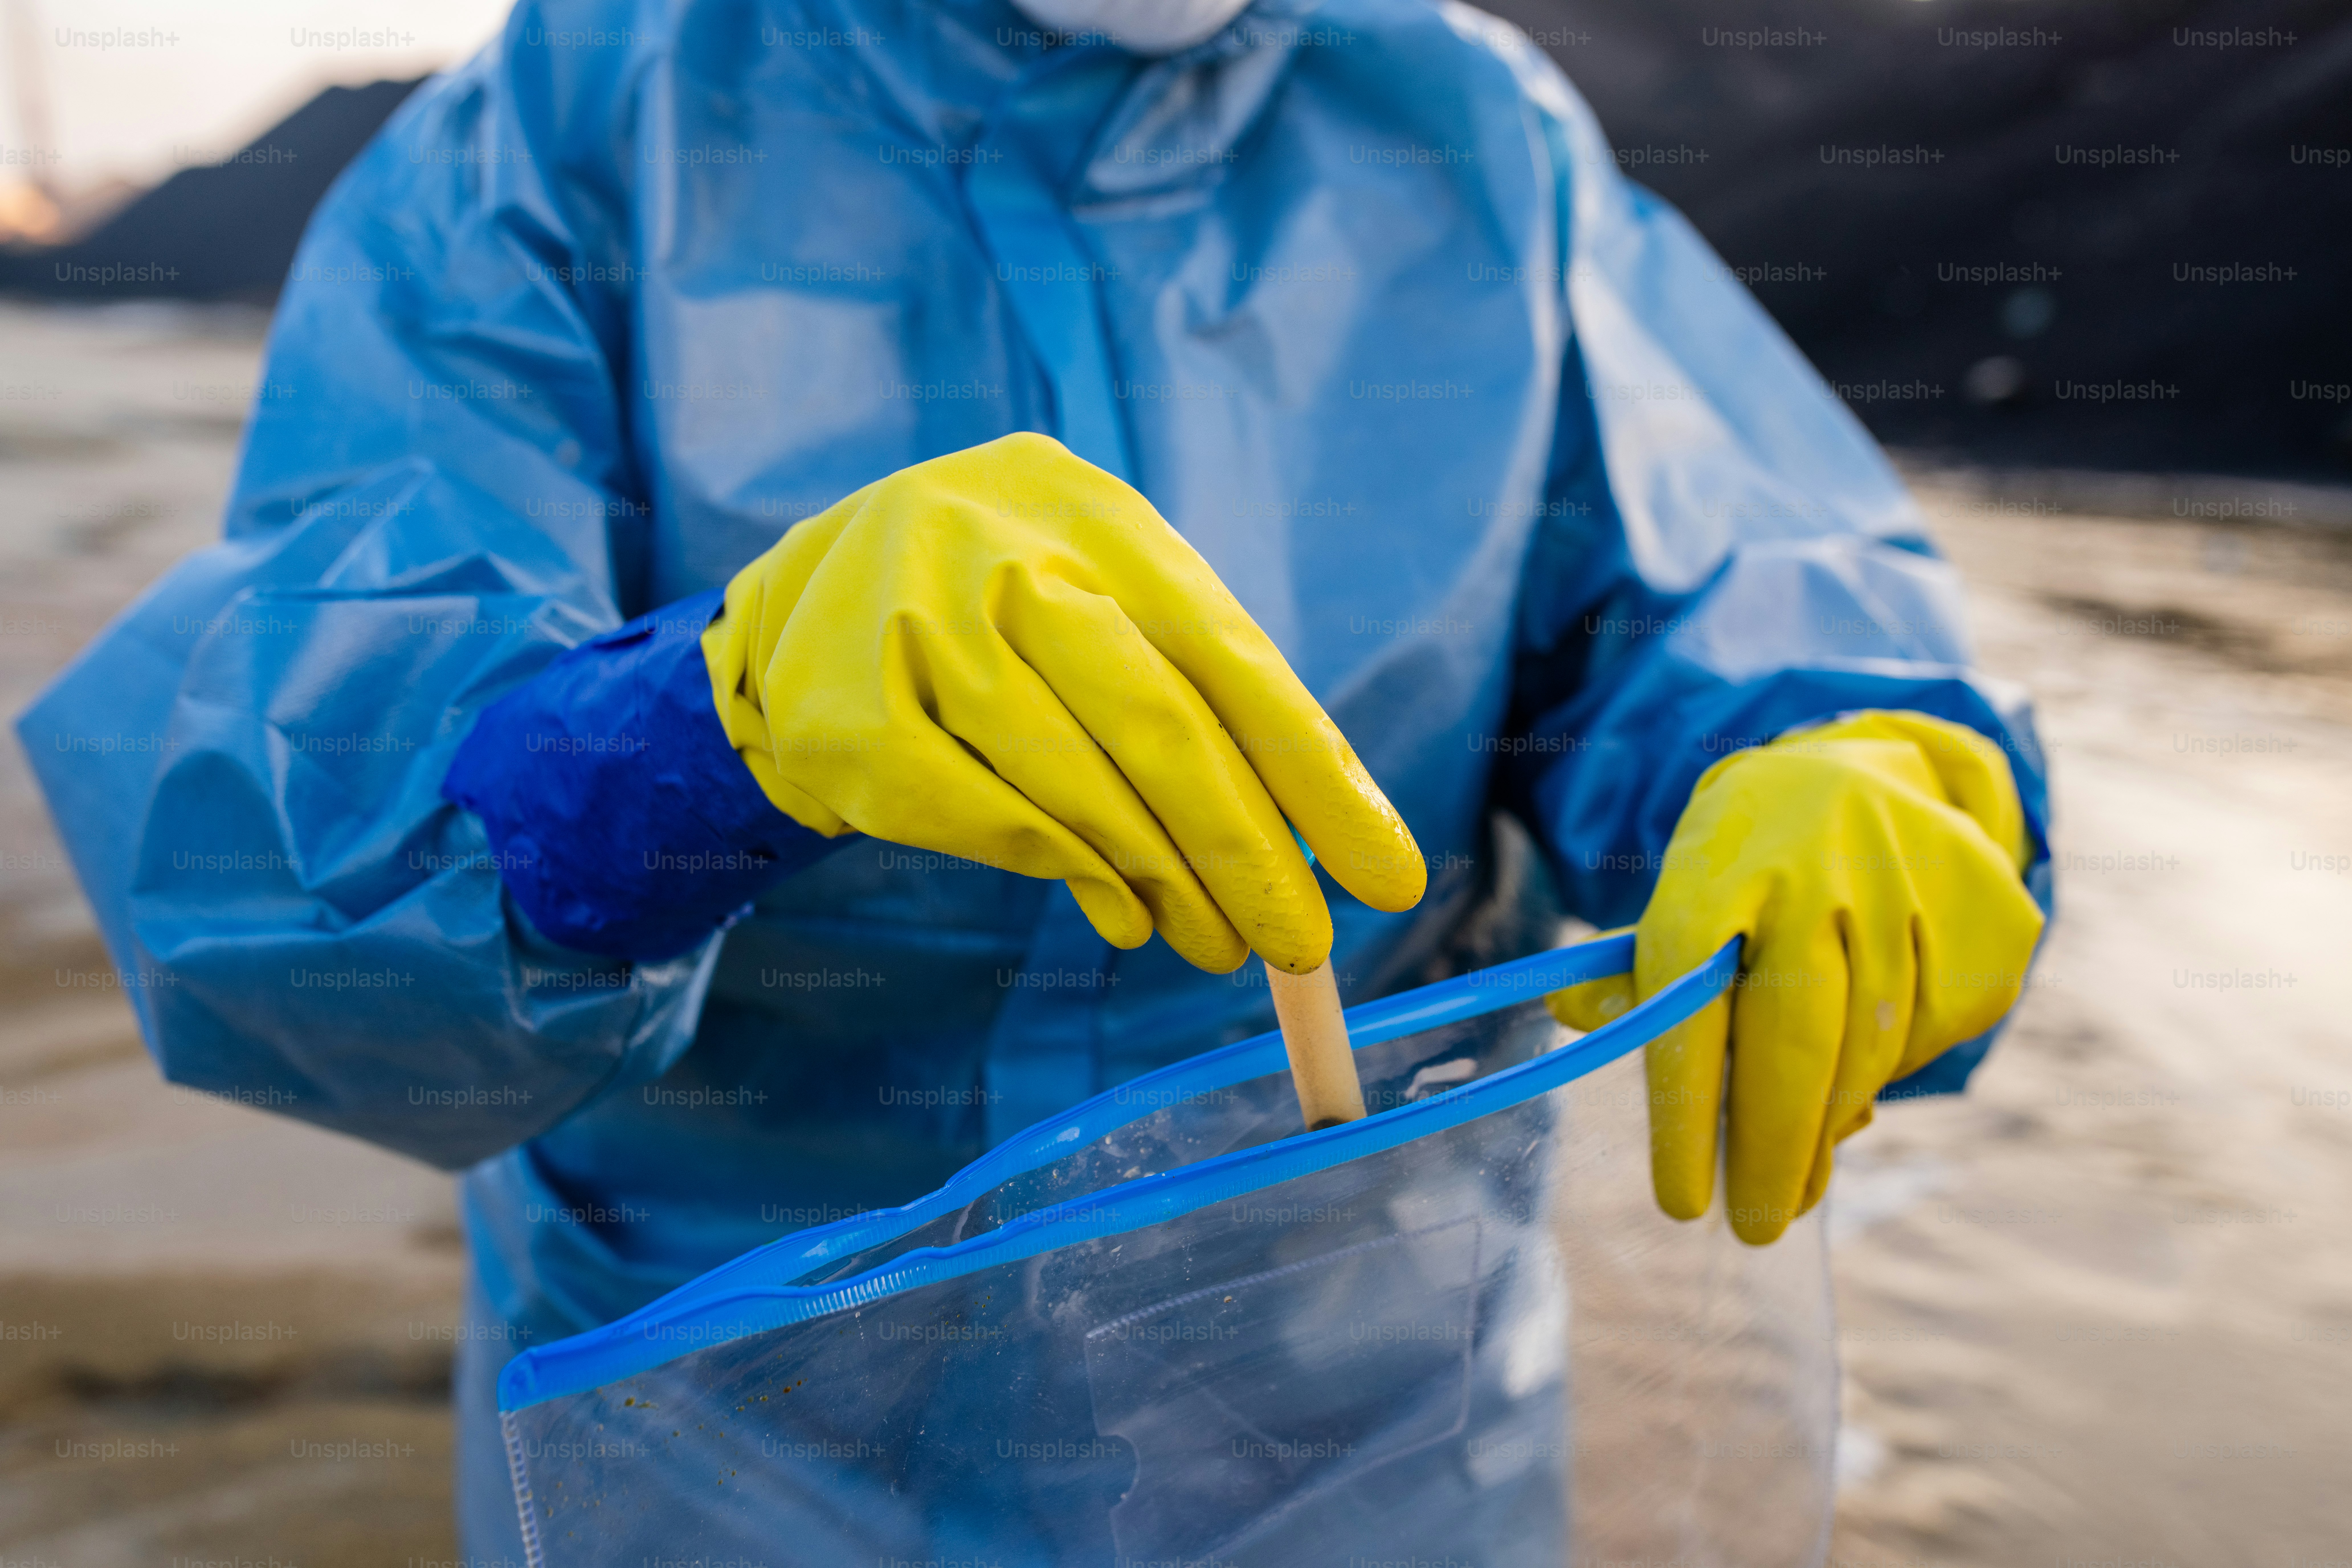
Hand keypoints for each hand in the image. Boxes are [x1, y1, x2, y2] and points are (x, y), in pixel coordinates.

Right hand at [701, 433, 1424, 973]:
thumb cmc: (1009, 601)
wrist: (812, 588)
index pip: (1231, 656)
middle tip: (1307, 944)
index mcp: (1096, 514)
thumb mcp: (1108, 594)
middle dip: (1249, 852)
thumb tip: (1319, 833)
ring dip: (1171, 884)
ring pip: (1079, 786)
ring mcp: (919, 635)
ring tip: (1222, 944)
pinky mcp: (855, 722)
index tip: (1390, 874)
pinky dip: (1075, 877)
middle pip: (1159, 725)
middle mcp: (1006, 558)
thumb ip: (1200, 691)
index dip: (1316, 773)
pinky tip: (1128, 915)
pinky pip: (993, 823)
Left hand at [1546, 710, 2043, 1242]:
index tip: (1684, 1203)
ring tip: (1800, 1174)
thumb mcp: (1685, 899)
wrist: (1865, 772)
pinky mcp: (1986, 912)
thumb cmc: (1754, 868)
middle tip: (1756, 1228)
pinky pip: (1939, 1029)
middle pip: (1792, 1040)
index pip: (1690, 1006)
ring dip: (1829, 1127)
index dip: (1687, 1112)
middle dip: (1771, 1152)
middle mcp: (1813, 869)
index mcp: (1717, 869)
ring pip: (1871, 1051)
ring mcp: (1908, 884)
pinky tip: (1869, 1067)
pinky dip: (1899, 1067)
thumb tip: (1573, 1022)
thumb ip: (1639, 975)